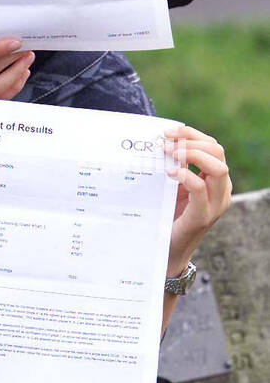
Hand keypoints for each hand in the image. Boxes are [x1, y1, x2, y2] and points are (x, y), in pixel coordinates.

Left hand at [164, 126, 231, 277]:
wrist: (168, 249)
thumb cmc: (169, 214)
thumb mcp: (173, 185)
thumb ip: (174, 165)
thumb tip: (160, 141)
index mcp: (216, 179)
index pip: (212, 146)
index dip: (191, 134)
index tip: (168, 132)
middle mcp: (221, 189)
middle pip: (218, 151)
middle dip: (192, 141)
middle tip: (167, 143)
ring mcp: (216, 204)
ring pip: (218, 167)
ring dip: (192, 154)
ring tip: (170, 154)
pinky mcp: (203, 216)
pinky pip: (201, 189)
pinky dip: (186, 176)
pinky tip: (170, 173)